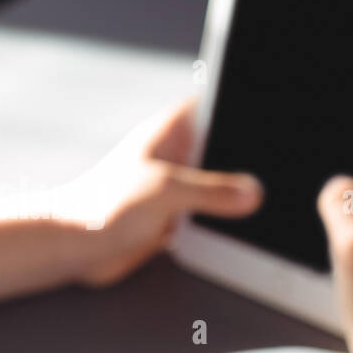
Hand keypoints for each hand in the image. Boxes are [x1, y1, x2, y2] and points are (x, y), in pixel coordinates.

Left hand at [59, 97, 262, 285]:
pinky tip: (241, 230)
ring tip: (265, 204)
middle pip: (223, 150)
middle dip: (247, 160)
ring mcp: (175, 187)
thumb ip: (212, 190)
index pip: (213, 105)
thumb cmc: (102, 205)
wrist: (73, 248)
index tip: (270, 115)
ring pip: (218, 186)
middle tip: (278, 169)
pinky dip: (221, 223)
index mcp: (171, 132)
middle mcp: (176, 156)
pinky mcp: (173, 217)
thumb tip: (252, 192)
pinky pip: (208, 216)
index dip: (241, 105)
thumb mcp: (165, 191)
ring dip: (235, 197)